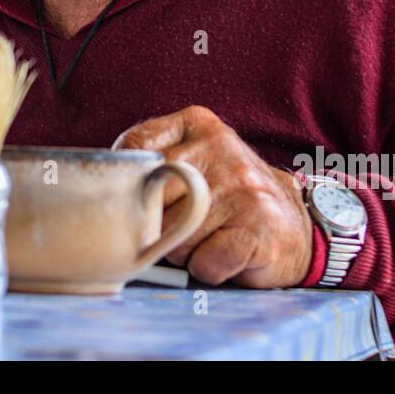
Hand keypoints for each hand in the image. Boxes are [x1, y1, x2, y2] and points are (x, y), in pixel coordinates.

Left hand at [113, 105, 312, 287]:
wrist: (296, 225)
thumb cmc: (227, 198)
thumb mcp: (191, 160)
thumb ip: (150, 163)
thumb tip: (98, 193)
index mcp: (196, 124)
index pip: (133, 152)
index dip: (131, 189)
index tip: (148, 200)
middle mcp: (220, 149)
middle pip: (149, 202)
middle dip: (159, 226)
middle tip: (185, 225)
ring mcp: (241, 187)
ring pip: (174, 238)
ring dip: (185, 251)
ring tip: (211, 236)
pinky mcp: (257, 228)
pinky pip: (204, 263)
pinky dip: (209, 269)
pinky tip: (227, 254)